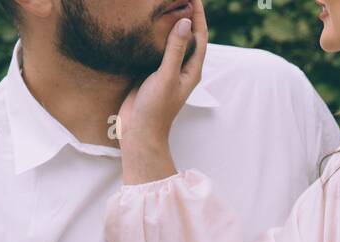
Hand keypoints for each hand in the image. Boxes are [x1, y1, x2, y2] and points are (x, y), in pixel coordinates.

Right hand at [118, 0, 208, 183]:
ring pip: (173, 40)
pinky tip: (149, 21)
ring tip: (166, 2)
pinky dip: (156, 33)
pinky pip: (157, 47)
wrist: (139, 130)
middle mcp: (182, 68)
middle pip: (188, 36)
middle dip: (187, 14)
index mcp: (192, 70)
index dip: (198, 15)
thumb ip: (175, 49)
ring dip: (171, 22)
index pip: (200, 36)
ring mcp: (167, 69)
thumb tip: (185, 21)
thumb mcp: (167, 76)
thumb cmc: (156, 108)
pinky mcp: (152, 71)